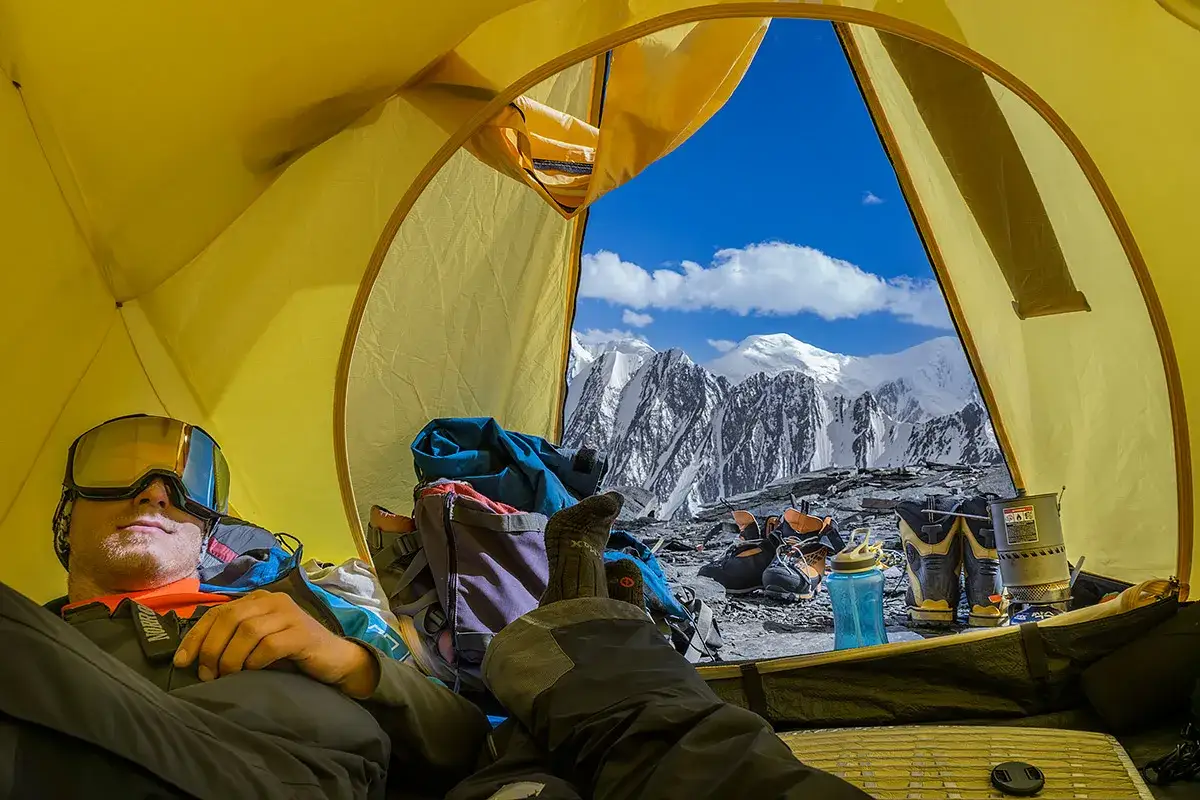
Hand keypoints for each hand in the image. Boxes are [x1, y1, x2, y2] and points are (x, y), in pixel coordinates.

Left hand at [173, 590, 380, 698]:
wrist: (335, 660)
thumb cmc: (292, 654)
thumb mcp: (259, 641)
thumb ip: (234, 638)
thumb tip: (195, 656)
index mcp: (259, 599)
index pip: (218, 611)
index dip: (196, 636)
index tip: (183, 661)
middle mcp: (273, 601)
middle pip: (230, 618)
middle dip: (211, 648)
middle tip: (207, 675)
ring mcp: (290, 615)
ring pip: (247, 631)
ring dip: (230, 658)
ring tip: (227, 676)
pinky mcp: (302, 633)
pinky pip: (269, 645)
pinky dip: (254, 662)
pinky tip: (253, 672)